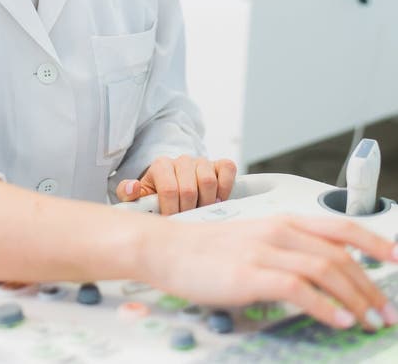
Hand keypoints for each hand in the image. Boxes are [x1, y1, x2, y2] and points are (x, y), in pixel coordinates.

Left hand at [115, 155, 236, 215]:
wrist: (173, 183)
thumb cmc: (156, 193)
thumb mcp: (139, 195)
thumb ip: (127, 192)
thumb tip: (132, 188)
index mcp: (161, 166)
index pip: (169, 189)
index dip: (171, 210)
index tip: (171, 222)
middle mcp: (181, 160)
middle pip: (189, 189)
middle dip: (187, 211)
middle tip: (185, 220)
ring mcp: (201, 161)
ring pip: (208, 181)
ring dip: (206, 203)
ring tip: (200, 212)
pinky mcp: (218, 164)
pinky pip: (227, 170)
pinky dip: (225, 188)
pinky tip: (217, 201)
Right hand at [142, 214, 397, 331]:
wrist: (168, 248)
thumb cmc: (209, 249)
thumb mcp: (254, 240)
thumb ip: (287, 249)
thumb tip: (322, 271)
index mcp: (282, 221)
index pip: (340, 228)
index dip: (374, 242)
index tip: (396, 259)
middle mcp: (278, 231)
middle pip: (339, 255)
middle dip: (370, 286)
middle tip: (387, 312)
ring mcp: (265, 251)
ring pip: (325, 270)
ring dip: (356, 299)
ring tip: (370, 321)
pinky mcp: (251, 275)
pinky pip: (299, 289)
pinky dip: (325, 306)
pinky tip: (339, 320)